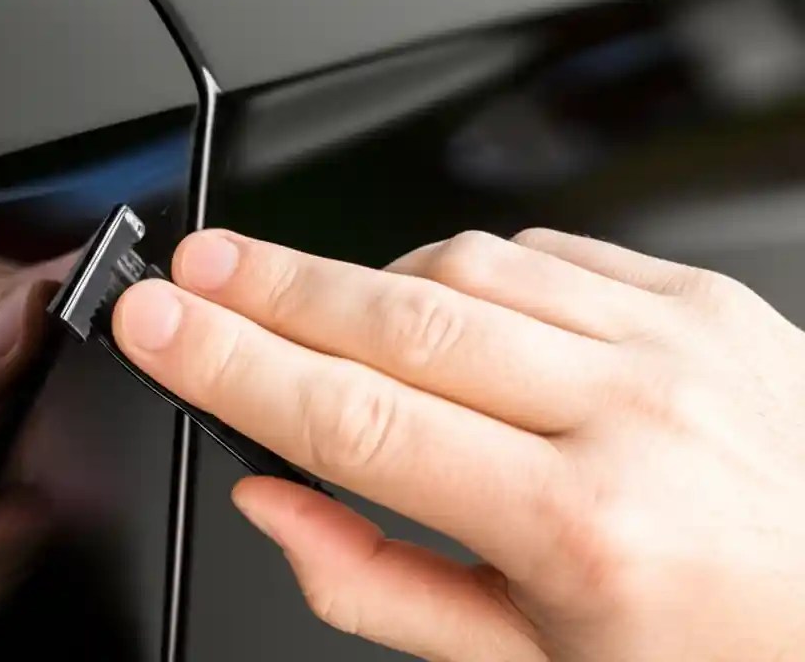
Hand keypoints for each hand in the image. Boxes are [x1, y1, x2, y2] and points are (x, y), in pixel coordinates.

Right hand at [113, 228, 804, 660]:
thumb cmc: (712, 661)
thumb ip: (379, 586)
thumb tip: (277, 502)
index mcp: (581, 530)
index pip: (353, 419)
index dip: (232, 363)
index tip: (162, 322)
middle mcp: (635, 417)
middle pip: (399, 317)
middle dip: (271, 286)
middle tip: (192, 269)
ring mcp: (680, 344)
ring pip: (467, 265)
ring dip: (363, 279)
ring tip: (311, 309)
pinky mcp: (706, 302)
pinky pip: (549, 252)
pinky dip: (469, 272)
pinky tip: (445, 309)